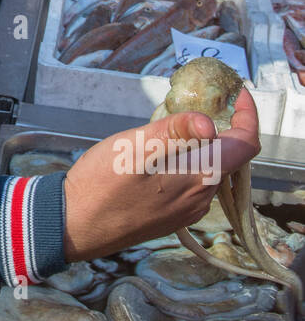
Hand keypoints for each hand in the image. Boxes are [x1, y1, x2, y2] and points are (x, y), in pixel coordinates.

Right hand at [62, 87, 259, 262]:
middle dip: (224, 127)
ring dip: (204, 145)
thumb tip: (210, 122)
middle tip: (200, 101)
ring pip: (211, 170)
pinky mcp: (171, 216)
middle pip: (230, 157)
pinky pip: (194, 184)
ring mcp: (187, 211)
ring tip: (176, 125)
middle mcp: (201, 199)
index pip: (246, 145)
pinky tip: (163, 154)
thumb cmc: (100, 185)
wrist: (73, 226)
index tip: (236, 93)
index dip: (247, 116)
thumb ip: (175, 132)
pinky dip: (190, 162)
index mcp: (200, 178)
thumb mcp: (135, 148)